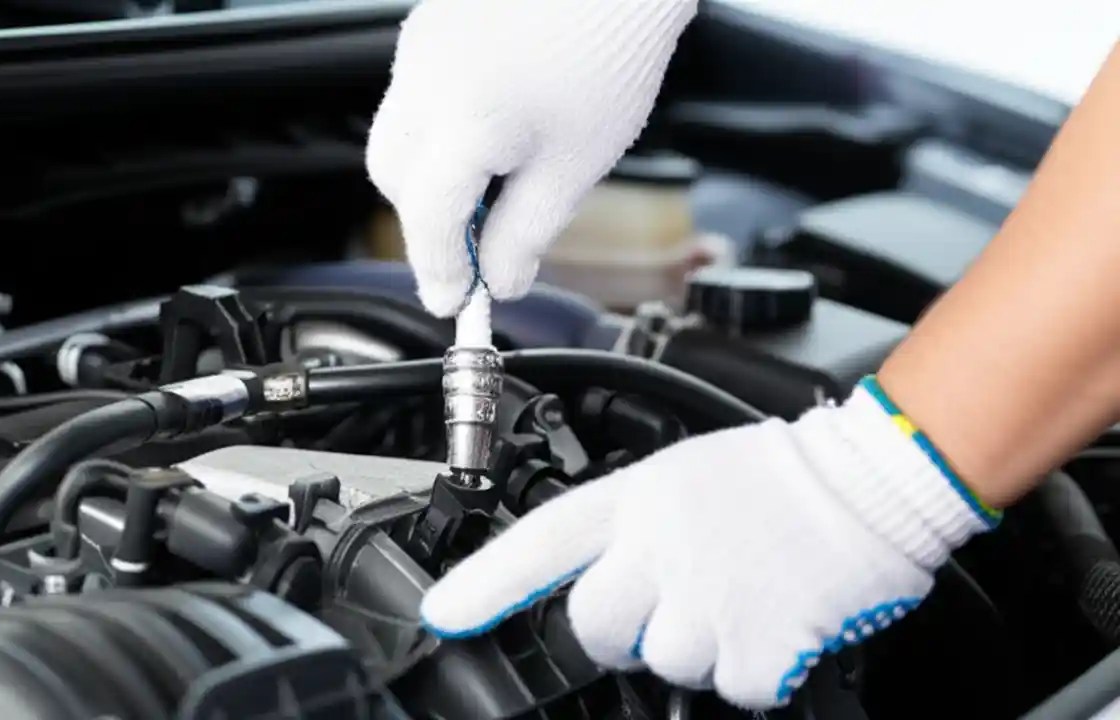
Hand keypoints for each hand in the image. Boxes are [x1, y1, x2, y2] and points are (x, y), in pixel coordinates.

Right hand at [366, 0, 699, 316]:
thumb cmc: (607, 47)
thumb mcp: (574, 166)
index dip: (440, 271)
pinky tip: (494, 130)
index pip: (427, 222)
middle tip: (476, 250)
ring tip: (494, 186)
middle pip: (394, 179)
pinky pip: (415, 95)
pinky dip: (439, 129)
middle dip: (427, 223)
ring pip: (398, 135)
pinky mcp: (431, 27)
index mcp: (460, 123)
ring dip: (431, 175)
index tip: (456, 300)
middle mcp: (423, 82)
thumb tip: (500, 278)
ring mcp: (420, 48)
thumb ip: (525, 233)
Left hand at [420, 380, 997, 707]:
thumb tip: (599, 576)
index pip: (541, 543)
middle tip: (672, 597)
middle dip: (622, 630)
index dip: (483, 583)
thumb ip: (630, 525)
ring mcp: (706, 600)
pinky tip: (770, 619)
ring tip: (736, 595)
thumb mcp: (679, 476)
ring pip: (665, 663)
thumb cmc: (776, 476)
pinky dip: (751, 668)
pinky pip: (730, 688)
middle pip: (595, 628)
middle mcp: (661, 550)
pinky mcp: (754, 646)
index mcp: (637, 500)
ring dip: (696, 647)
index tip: (441, 614)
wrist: (870, 482)